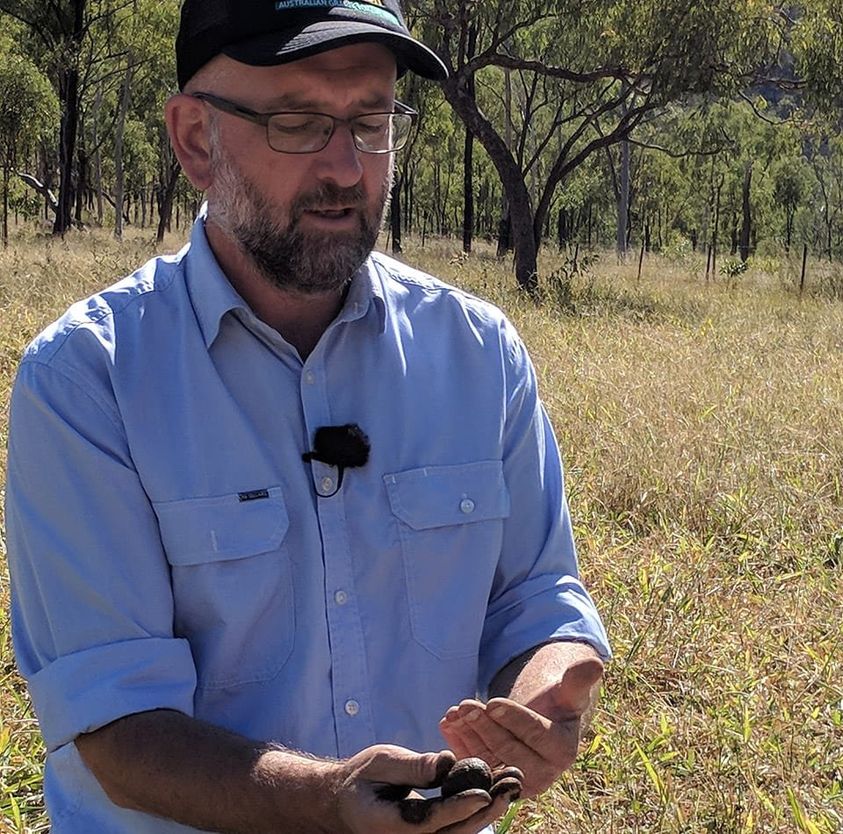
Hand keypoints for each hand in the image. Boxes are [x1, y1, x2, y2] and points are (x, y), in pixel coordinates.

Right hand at [330, 744, 520, 833]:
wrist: (348, 802)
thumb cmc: (361, 778)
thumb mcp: (380, 762)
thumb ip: (412, 766)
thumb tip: (446, 762)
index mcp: (392, 827)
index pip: (431, 821)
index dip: (458, 808)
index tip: (483, 793)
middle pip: (455, 833)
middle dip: (486, 810)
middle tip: (511, 785)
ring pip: (462, 832)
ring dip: (490, 808)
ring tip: (513, 782)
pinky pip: (460, 825)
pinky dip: (481, 806)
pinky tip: (499, 785)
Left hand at [439, 657, 602, 797]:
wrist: (540, 720)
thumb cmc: (555, 702)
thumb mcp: (568, 689)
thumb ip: (577, 680)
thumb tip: (594, 664)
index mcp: (563, 751)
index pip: (535, 735)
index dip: (513, 719)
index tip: (492, 701)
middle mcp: (541, 774)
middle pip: (507, 750)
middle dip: (485, 727)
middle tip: (466, 705)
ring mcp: (515, 780)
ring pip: (487, 759)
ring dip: (468, 735)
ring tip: (455, 711)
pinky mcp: (494, 779)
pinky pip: (473, 765)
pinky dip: (458, 744)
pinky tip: (448, 723)